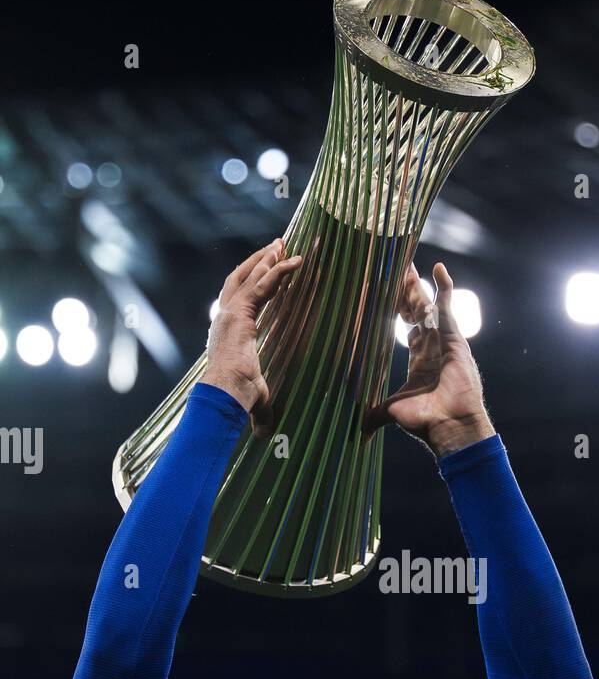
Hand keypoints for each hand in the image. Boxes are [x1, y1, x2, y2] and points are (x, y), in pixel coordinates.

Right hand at [204, 239, 301, 437]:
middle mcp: (223, 319)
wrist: (224, 396)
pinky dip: (279, 271)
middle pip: (239, 279)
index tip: (268, 271)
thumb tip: (265, 434)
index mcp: (225, 333)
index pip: (239, 300)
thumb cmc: (235, 400)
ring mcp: (229, 314)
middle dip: (257, 261)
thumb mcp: (254, 400)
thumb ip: (261, 410)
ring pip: (249, 276)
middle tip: (276, 246)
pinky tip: (296, 263)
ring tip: (283, 244)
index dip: (253, 283)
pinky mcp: (240, 313)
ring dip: (267, 259)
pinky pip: (262, 285)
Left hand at [364, 259, 495, 456]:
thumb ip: (377, 414)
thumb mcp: (394, 411)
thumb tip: (360, 429)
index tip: (384, 293)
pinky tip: (437, 268)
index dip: (396, 309)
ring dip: (417, 285)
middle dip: (405, 291)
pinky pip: (448, 307)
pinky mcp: (454, 338)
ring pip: (427, 305)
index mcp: (420, 361)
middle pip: (416, 311)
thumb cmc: (427, 420)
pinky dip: (445, 287)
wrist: (449, 424)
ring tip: (406, 263)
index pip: (406, 326)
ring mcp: (444, 341)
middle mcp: (433, 348)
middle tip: (394, 268)